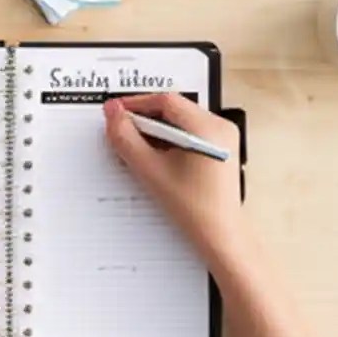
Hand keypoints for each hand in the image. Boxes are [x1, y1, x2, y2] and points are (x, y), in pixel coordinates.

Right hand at [103, 95, 243, 264]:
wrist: (221, 236)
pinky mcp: (220, 148)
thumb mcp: (151, 171)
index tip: (116, 112)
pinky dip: (169, 139)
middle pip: (173, 109)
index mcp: (208, 129)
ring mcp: (223, 138)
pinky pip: (189, 133)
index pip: (165, 100)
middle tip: (121, 130)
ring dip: (155, 130)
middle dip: (144, 118)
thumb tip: (114, 114)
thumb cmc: (195, 210)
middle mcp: (220, 127)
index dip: (135, 104)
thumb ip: (126, 139)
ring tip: (136, 147)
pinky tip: (154, 156)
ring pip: (179, 121)